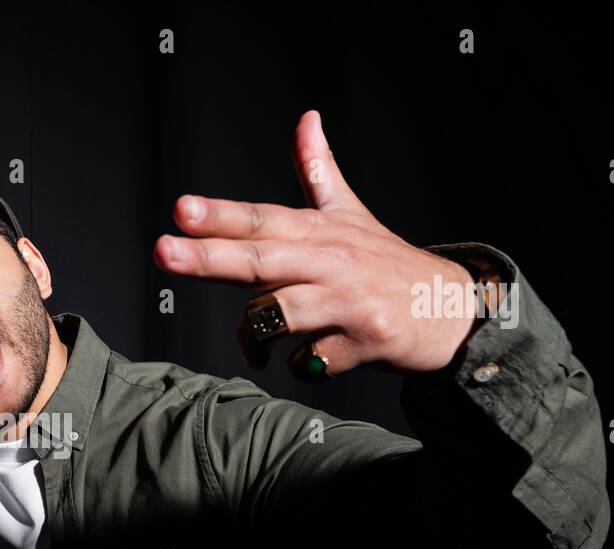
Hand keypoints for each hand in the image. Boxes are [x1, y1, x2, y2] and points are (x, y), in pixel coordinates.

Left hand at [153, 110, 478, 377]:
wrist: (450, 309)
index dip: (219, 215)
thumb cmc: (385, 263)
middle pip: (260, 261)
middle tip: (164, 252)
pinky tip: (318, 356)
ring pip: (280, 316)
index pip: (259, 220)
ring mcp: (349, 301)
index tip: (181, 209)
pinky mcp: (366, 340)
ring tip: (256, 346)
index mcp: (317, 231)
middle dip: (209, 259)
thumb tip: (305, 117)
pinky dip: (305, 366)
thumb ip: (318, 171)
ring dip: (255, 337)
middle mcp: (330, 261)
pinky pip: (311, 361)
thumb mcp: (352, 213)